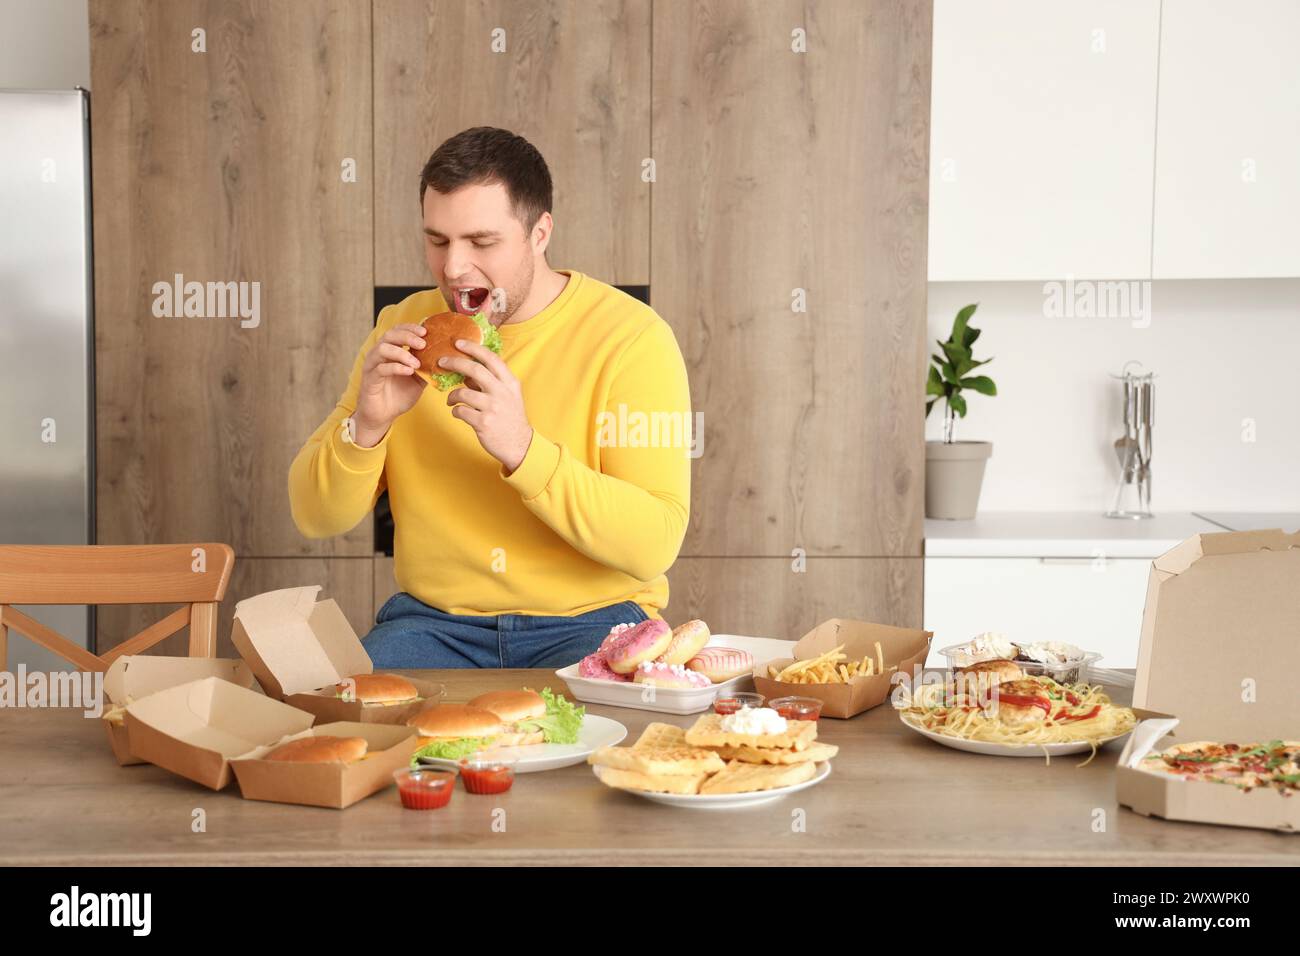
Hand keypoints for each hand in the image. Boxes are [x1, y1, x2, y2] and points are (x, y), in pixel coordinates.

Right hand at [353, 323, 428, 445]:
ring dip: (402, 353)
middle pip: (389, 335)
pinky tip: (409, 371)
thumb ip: (427, 368)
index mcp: (390, 351)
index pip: (397, 331)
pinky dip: (396, 367)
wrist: (383, 416)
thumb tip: (446, 360)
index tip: (425, 331)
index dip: (410, 328)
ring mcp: (372, 366)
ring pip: (382, 349)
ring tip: (417, 363)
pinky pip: (381, 368)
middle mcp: (379, 355)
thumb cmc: (398, 395)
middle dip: (407, 336)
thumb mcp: (418, 380)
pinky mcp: (369, 379)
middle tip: (423, 344)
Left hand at [440, 339, 532, 472]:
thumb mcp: (508, 395)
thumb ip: (491, 382)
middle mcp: (502, 392)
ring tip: (451, 399)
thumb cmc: (510, 417)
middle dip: (455, 362)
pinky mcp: (483, 423)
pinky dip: (455, 410)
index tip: (458, 343)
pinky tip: (458, 413)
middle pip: (474, 370)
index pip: (491, 358)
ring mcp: (492, 408)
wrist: (519, 444)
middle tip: (442, 362)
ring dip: (452, 395)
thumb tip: (467, 372)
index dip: (473, 348)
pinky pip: (460, 411)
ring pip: (463, 392)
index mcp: (509, 382)